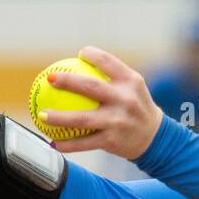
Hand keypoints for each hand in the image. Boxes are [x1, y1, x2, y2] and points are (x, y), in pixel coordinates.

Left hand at [37, 46, 163, 160]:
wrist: (156, 138)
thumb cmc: (136, 108)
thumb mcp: (133, 88)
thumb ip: (112, 76)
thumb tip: (78, 63)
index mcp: (131, 82)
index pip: (108, 61)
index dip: (91, 54)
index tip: (78, 54)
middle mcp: (125, 99)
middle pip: (91, 87)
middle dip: (68, 81)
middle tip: (49, 79)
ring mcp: (118, 121)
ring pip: (82, 119)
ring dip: (59, 118)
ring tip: (42, 115)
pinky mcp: (113, 141)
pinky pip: (85, 143)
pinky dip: (68, 144)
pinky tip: (53, 143)